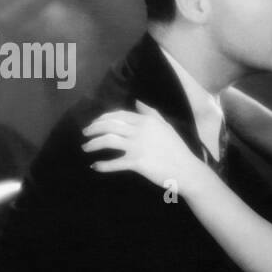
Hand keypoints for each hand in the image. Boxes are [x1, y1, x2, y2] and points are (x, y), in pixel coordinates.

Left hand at [81, 100, 208, 192]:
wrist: (187, 170)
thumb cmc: (176, 148)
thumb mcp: (164, 126)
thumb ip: (150, 113)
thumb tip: (137, 102)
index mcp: (145, 121)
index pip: (118, 115)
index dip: (103, 118)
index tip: (94, 123)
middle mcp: (139, 131)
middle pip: (109, 125)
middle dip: (93, 128)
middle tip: (85, 134)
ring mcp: (137, 146)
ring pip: (108, 141)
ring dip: (93, 144)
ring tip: (86, 148)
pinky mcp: (137, 162)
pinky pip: (114, 163)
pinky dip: (102, 165)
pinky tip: (95, 166)